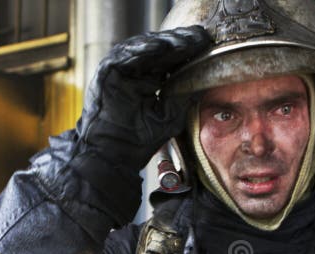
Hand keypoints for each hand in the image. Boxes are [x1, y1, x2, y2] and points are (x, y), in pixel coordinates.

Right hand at [77, 26, 210, 171]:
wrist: (114, 155)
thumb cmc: (138, 140)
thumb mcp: (170, 115)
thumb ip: (184, 96)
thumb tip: (205, 78)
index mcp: (149, 81)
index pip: (169, 59)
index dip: (188, 51)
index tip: (207, 45)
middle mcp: (134, 73)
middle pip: (158, 49)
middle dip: (180, 42)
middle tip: (200, 37)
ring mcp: (120, 70)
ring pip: (143, 47)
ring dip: (166, 42)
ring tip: (186, 40)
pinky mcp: (107, 71)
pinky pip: (126, 55)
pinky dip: (144, 49)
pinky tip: (162, 46)